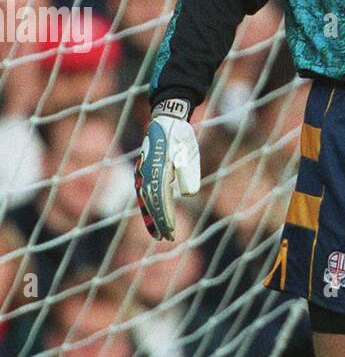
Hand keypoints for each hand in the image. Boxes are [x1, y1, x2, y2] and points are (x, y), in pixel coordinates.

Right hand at [134, 100, 200, 240]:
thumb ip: (188, 171)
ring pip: (145, 200)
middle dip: (159, 222)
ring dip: (151, 217)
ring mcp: (143, 172)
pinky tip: (153, 217)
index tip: (171, 231)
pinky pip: (145, 193)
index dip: (165, 217)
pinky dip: (148, 207)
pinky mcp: (145, 172)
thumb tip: (188, 195)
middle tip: (167, 238)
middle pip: (151, 203)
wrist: (167, 118)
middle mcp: (146, 173)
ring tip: (158, 234)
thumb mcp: (188, 150)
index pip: (161, 199)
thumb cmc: (179, 135)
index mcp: (158, 169)